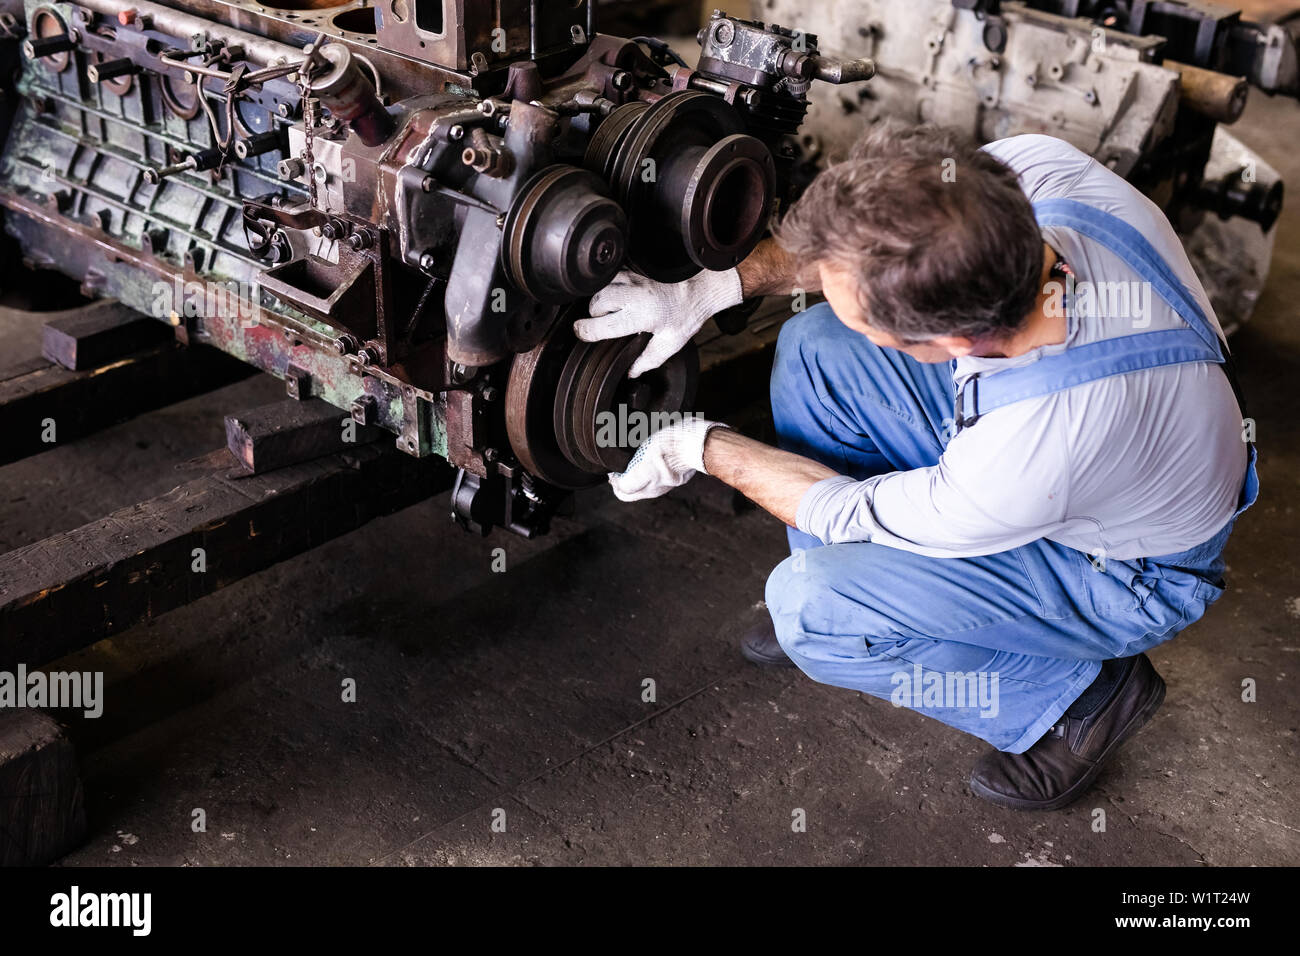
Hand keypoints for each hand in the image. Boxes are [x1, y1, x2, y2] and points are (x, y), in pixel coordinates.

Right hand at [574, 268, 743, 377]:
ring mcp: (631, 278)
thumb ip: (648, 360)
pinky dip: (609, 286)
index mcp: (640, 316)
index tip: (581, 334)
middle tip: (611, 322)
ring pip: (599, 288)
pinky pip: (609, 276)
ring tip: (615, 309)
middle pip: (595, 305)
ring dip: (602, 299)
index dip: (585, 332)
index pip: (600, 326)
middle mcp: (633, 295)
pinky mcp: (632, 269)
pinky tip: (619, 295)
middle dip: (596, 315)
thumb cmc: (687, 314)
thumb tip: (631, 373)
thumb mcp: (670, 343)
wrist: (699, 287)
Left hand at [609, 418, 728, 500]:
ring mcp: (665, 486)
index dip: (614, 480)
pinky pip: (654, 488)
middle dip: (619, 486)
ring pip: (641, 493)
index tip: (612, 472)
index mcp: (648, 473)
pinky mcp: (673, 484)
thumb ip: (636, 451)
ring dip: (633, 484)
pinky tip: (648, 470)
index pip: (623, 487)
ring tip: (631, 471)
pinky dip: (647, 482)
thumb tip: (622, 459)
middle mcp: (656, 485)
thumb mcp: (650, 438)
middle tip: (616, 475)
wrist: (701, 443)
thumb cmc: (676, 436)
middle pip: (628, 495)